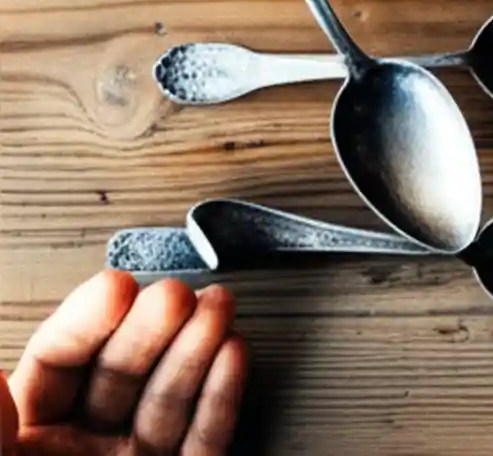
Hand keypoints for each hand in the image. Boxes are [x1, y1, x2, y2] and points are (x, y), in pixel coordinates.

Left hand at [1, 271, 245, 454]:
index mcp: (28, 443)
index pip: (59, 362)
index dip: (88, 320)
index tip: (116, 286)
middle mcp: (82, 451)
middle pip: (122, 372)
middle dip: (155, 325)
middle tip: (175, 293)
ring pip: (168, 398)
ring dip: (198, 346)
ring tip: (216, 305)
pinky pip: (205, 439)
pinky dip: (222, 398)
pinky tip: (232, 354)